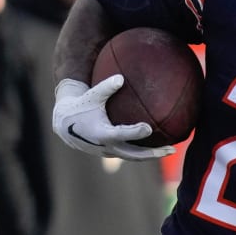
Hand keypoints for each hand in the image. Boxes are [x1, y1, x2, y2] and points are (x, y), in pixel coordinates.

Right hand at [52, 76, 174, 159]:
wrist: (64, 125)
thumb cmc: (80, 106)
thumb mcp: (91, 96)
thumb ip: (106, 87)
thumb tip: (121, 78)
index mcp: (101, 133)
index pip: (121, 134)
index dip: (134, 132)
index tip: (149, 128)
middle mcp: (106, 146)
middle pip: (133, 154)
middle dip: (153, 153)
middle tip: (171, 149)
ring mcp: (108, 152)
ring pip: (133, 157)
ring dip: (151, 155)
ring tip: (169, 149)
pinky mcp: (110, 152)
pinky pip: (129, 154)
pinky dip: (143, 152)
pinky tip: (157, 145)